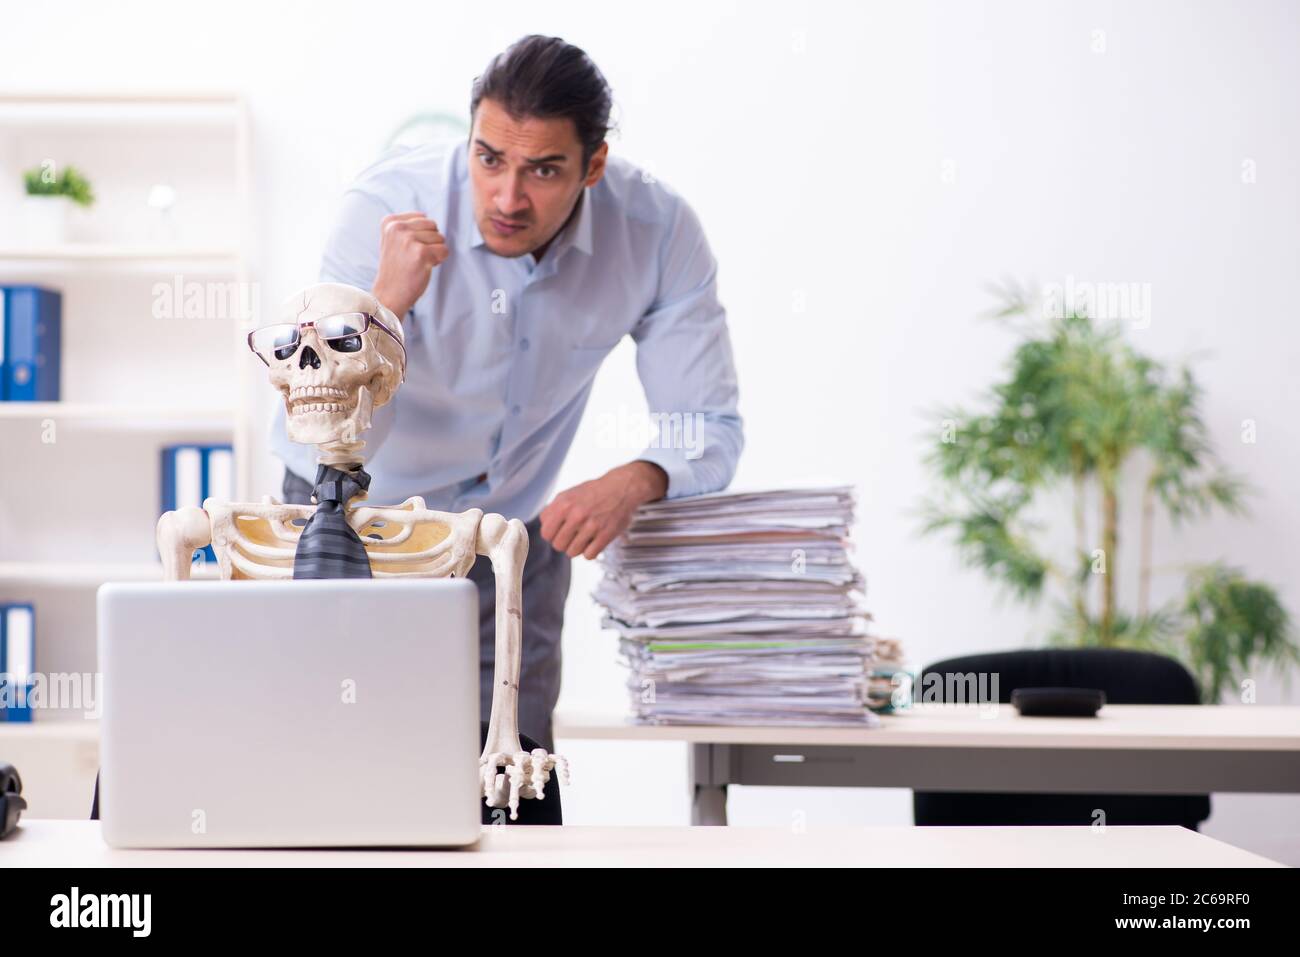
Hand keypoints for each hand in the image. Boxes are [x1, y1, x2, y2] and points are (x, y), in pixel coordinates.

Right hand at [372, 212, 448, 317]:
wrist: (389, 294)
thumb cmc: (396, 269)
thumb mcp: (393, 240)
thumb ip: (408, 226)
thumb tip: (427, 217)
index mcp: (390, 222)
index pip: (423, 218)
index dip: (421, 236)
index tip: (407, 250)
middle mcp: (397, 228)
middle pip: (433, 226)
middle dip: (430, 242)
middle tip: (414, 257)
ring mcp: (409, 240)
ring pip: (440, 238)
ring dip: (434, 252)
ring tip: (417, 263)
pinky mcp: (421, 253)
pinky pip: (444, 251)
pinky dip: (438, 261)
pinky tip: (423, 268)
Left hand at [539, 461, 667, 559]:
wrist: (621, 487)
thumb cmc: (594, 492)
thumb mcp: (568, 494)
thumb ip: (553, 510)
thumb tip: (544, 526)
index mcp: (564, 504)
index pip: (546, 533)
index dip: (552, 535)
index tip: (559, 532)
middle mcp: (576, 515)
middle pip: (558, 545)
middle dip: (564, 543)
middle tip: (573, 536)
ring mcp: (592, 526)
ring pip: (572, 552)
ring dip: (577, 548)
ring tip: (584, 539)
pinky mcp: (605, 535)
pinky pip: (589, 555)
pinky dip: (590, 552)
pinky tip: (594, 542)